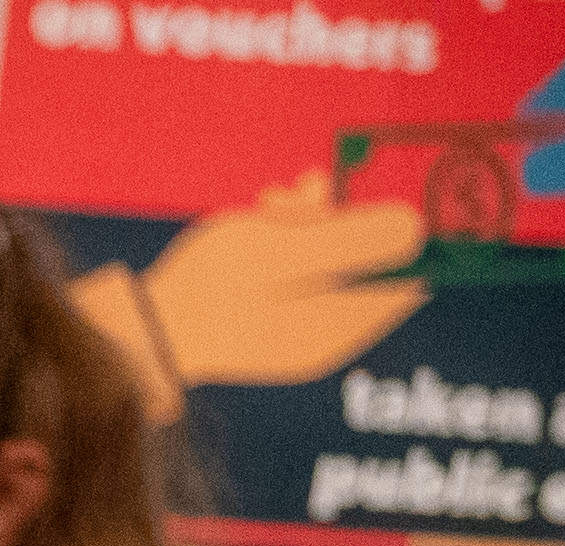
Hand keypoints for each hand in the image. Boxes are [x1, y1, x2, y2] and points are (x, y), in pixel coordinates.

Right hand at [76, 174, 423, 419]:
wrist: (148, 326)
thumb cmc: (213, 286)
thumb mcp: (286, 249)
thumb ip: (353, 239)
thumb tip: (417, 228)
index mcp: (340, 326)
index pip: (408, 278)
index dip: (400, 232)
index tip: (381, 198)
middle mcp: (329, 334)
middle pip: (367, 265)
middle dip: (343, 220)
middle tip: (307, 191)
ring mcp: (301, 330)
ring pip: (332, 262)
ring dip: (310, 222)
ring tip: (272, 200)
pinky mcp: (276, 320)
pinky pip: (302, 274)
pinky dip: (288, 241)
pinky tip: (264, 215)